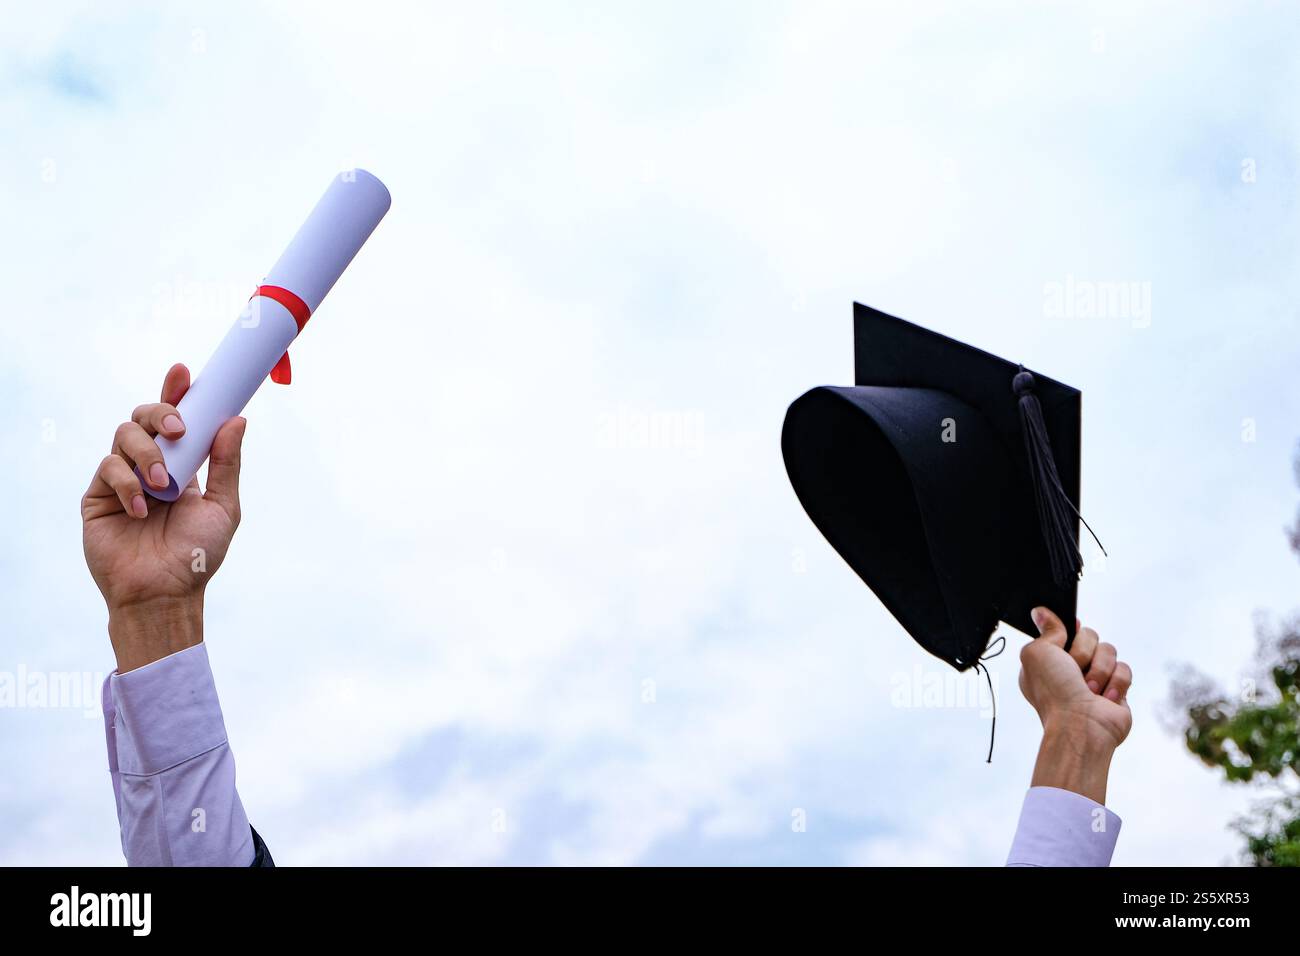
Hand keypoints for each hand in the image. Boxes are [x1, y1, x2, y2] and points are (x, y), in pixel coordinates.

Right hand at [81, 363, 245, 672]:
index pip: (178, 418)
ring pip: (124, 434)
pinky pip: (107, 468)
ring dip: (147, 453)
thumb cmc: (198, 555)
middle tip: (181, 430)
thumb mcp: (223, 507)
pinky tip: (141, 509)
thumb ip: (227, 464)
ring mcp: (122, 478)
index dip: (177, 392)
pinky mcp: (98, 496)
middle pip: (145, 415)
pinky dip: (127, 483)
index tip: (184, 372)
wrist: (164, 593)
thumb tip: (237, 419)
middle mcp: (151, 464)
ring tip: (163, 485)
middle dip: (163, 412)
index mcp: (182, 463)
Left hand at [1018, 607, 1132, 802]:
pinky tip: (1104, 699)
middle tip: (1075, 670)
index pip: (1065, 630)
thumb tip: (1041, 612)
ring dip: (1100, 669)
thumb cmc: (1055, 693)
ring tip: (1089, 689)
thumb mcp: (1037, 652)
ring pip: (1110, 650)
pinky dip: (1116, 683)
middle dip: (1084, 652)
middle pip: (1090, 636)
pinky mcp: (1116, 689)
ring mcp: (1095, 678)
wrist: (1081, 726)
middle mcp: (1070, 668)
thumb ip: (1046, 630)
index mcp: (1049, 659)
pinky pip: (1125, 668)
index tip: (1072, 628)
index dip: (1070, 628)